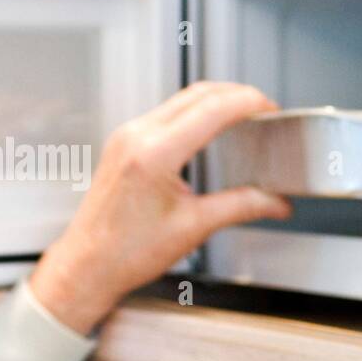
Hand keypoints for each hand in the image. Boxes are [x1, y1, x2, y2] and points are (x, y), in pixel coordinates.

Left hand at [28, 81, 291, 334]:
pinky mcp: (122, 142)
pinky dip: (194, 111)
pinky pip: (165, 112)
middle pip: (198, 94)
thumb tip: (274, 201)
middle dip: (236, 95)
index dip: (248, 103)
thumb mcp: (194, 227)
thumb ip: (241, 206)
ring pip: (180, 99)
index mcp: (154, 154)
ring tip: (242, 116)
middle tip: (263, 110)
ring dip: (214, 100)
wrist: (87, 265)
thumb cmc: (125, 252)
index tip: (270, 108)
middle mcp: (136, 136)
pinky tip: (210, 127)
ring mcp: (126, 136)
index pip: (212, 109)